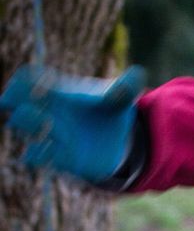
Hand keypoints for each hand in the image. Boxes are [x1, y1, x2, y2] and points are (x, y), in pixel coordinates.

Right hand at [0, 66, 143, 182]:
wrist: (118, 140)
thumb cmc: (111, 110)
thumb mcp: (122, 97)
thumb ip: (127, 86)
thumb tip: (138, 74)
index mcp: (57, 91)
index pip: (26, 80)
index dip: (21, 82)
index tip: (28, 85)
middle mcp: (47, 111)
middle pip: (18, 105)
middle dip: (22, 106)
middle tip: (37, 109)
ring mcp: (49, 134)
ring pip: (23, 130)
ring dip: (33, 127)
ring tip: (53, 127)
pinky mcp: (56, 156)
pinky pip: (34, 156)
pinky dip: (36, 154)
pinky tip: (47, 152)